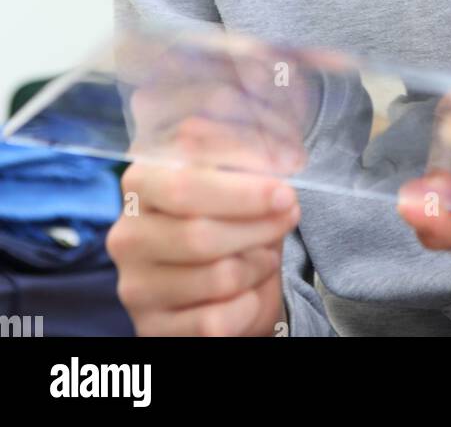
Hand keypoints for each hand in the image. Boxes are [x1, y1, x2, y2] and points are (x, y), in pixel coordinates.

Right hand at [107, 98, 302, 336]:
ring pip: (214, 278)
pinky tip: (249, 291)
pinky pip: (214, 322)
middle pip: (199, 234)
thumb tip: (280, 154)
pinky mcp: (150, 328)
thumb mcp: (234, 178)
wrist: (215, 282)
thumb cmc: (226, 216)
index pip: (186, 184)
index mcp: (141, 182)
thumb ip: (246, 159)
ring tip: (266, 252)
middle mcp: (127, 234)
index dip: (242, 190)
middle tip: (290, 215)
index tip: (285, 191)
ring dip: (256, 264)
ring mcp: (135, 286)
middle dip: (257, 226)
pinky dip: (246, 306)